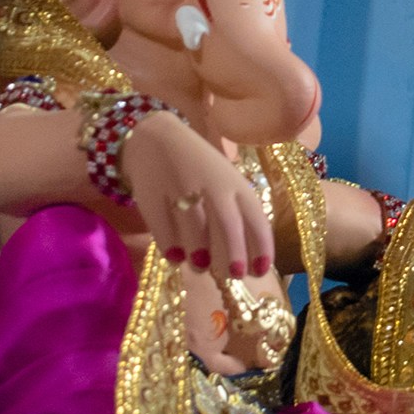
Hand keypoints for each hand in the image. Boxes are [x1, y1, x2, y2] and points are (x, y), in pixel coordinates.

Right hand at [116, 108, 274, 276]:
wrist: (154, 138)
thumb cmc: (200, 169)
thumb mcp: (226, 183)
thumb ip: (237, 213)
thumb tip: (248, 258)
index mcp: (236, 183)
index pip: (256, 218)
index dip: (261, 247)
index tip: (260, 271)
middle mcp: (212, 185)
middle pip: (228, 225)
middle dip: (234, 255)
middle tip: (234, 276)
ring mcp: (181, 188)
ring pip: (195, 228)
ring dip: (200, 255)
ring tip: (201, 267)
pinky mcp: (152, 195)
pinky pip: (164, 229)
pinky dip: (171, 248)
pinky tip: (176, 257)